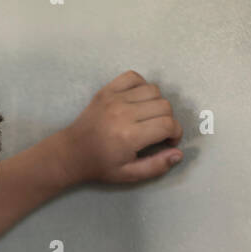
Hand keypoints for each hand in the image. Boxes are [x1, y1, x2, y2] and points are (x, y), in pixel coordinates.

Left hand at [59, 71, 183, 184]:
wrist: (71, 152)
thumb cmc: (100, 166)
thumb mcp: (129, 174)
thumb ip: (156, 166)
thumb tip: (179, 153)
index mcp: (130, 136)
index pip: (168, 125)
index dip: (176, 133)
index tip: (169, 141)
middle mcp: (124, 113)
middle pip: (164, 105)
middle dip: (168, 120)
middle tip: (158, 131)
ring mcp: (115, 98)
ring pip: (153, 90)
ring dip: (157, 103)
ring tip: (148, 117)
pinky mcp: (107, 90)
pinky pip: (133, 77)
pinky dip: (142, 86)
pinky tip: (138, 101)